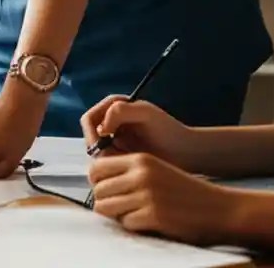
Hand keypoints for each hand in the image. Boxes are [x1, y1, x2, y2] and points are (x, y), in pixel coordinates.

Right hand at [80, 95, 198, 168]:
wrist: (185, 152)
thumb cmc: (168, 130)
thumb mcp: (146, 114)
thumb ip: (121, 111)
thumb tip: (101, 128)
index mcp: (114, 106)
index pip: (89, 119)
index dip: (92, 133)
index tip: (104, 146)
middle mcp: (111, 121)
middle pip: (90, 136)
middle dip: (100, 149)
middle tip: (118, 157)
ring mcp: (115, 139)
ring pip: (97, 152)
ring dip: (107, 159)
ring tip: (127, 161)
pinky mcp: (120, 155)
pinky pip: (107, 162)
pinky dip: (113, 166)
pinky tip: (129, 166)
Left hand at [88, 152, 237, 245]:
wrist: (219, 208)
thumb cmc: (185, 191)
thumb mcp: (157, 170)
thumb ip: (130, 172)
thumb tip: (97, 184)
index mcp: (140, 159)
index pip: (97, 167)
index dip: (97, 182)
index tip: (107, 191)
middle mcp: (141, 174)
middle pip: (99, 191)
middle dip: (106, 202)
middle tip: (121, 207)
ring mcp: (146, 195)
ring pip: (106, 208)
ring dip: (117, 215)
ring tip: (134, 214)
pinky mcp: (153, 215)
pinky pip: (126, 223)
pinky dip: (133, 226)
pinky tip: (148, 222)